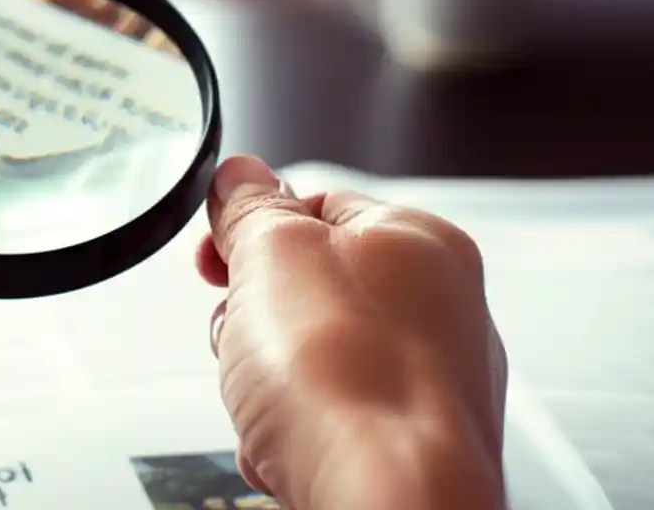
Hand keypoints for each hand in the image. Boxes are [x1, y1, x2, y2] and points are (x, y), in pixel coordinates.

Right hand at [197, 157, 506, 508]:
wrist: (387, 504)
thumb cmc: (351, 384)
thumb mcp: (274, 255)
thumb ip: (252, 209)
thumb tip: (240, 177)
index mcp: (419, 242)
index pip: (314, 206)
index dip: (250, 229)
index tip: (213, 252)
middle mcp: (440, 309)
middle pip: (306, 288)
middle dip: (254, 314)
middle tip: (243, 333)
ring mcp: (427, 383)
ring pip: (306, 359)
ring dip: (264, 377)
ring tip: (267, 399)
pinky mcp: (406, 445)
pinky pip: (322, 419)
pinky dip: (292, 430)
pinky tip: (287, 443)